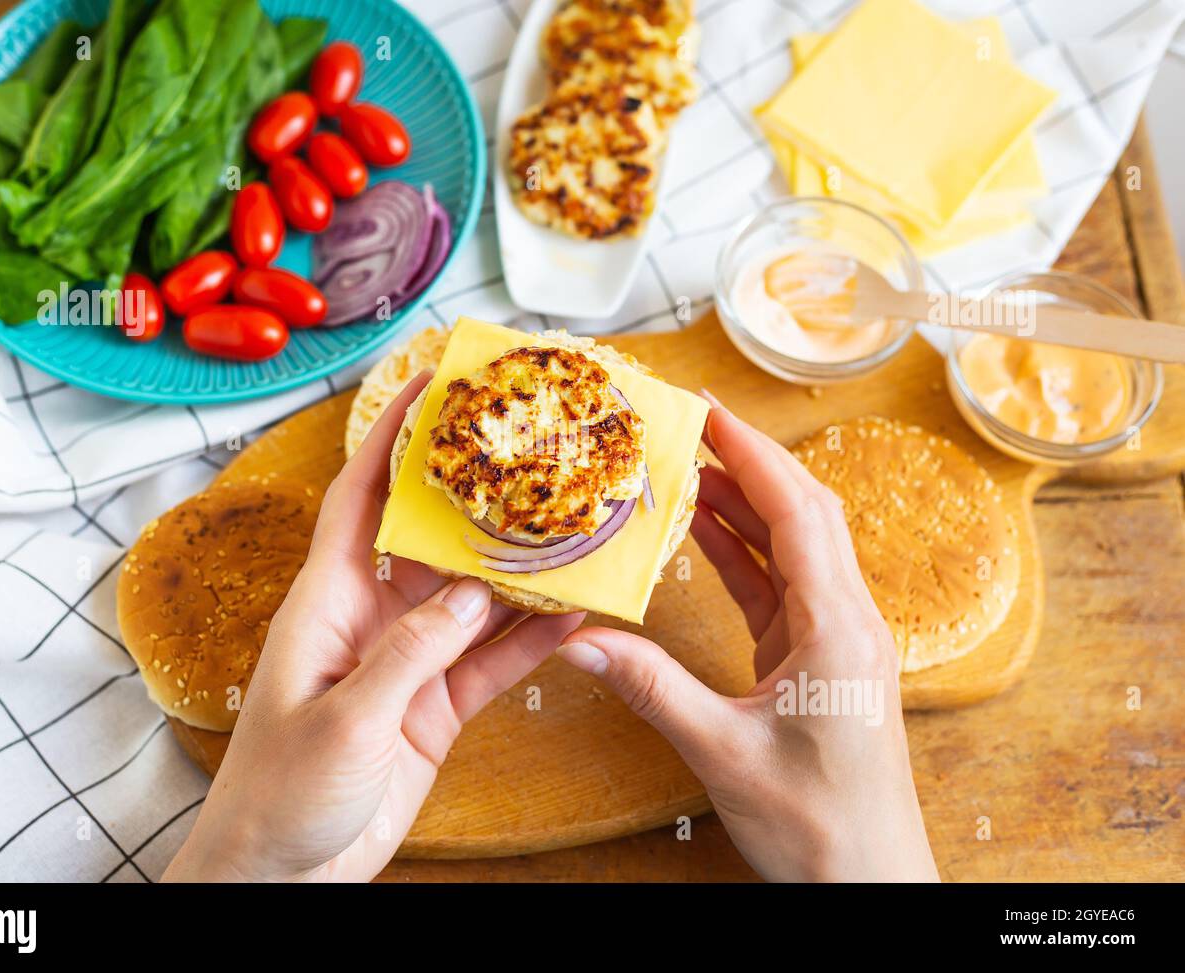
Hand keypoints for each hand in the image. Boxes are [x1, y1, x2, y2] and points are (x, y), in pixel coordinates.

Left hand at [164, 373, 583, 881]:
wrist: (281, 876)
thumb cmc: (280, 790)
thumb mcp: (343, 716)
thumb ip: (412, 652)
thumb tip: (475, 595)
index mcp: (326, 602)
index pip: (360, 497)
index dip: (393, 439)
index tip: (433, 386)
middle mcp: (370, 619)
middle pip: (431, 540)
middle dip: (478, 498)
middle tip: (533, 454)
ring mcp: (406, 662)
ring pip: (473, 601)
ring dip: (519, 572)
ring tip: (574, 532)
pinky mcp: (433, 707)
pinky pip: (490, 663)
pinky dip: (530, 642)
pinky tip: (574, 618)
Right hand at [555, 393, 937, 881]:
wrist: (869, 882)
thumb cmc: (818, 827)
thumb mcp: (722, 753)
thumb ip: (651, 688)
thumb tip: (579, 639)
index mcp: (838, 629)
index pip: (796, 513)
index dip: (751, 453)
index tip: (707, 411)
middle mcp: (847, 620)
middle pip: (802, 513)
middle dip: (747, 461)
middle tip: (689, 423)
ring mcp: (836, 638)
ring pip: (791, 545)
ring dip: (741, 503)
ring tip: (683, 468)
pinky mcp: (818, 659)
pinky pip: (778, 586)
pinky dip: (740, 553)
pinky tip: (702, 532)